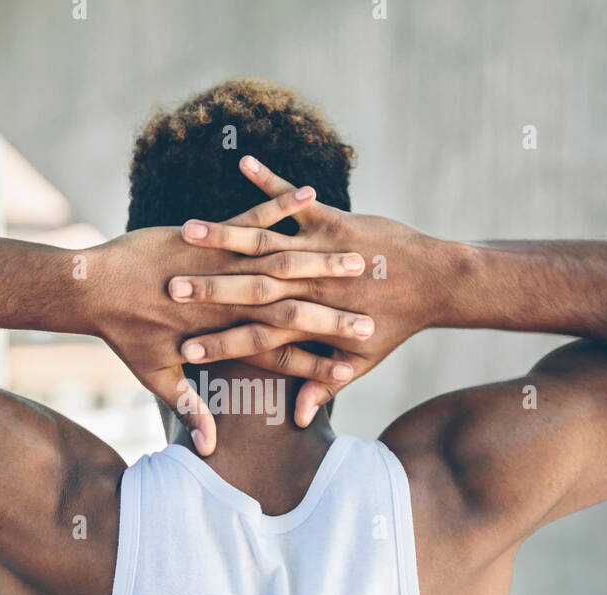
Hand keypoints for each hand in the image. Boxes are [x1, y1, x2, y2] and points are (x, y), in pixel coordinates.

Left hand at [89, 186, 377, 452]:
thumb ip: (189, 409)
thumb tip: (209, 450)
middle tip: (372, 317)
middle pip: (291, 311)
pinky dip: (278, 200)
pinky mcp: (206, 235)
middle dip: (334, 315)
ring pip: (277, 262)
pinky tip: (308, 191)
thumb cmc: (123, 333)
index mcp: (220, 336)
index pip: (277, 356)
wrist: (91, 289)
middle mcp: (227, 302)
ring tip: (357, 256)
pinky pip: (250, 215)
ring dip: (320, 258)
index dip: (313, 366)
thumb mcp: (157, 376)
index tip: (347, 373)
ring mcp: (217, 265)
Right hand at [170, 155, 438, 426]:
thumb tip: (302, 420)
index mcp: (309, 322)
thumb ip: (323, 384)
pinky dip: (270, 181)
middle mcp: (307, 285)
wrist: (437, 282)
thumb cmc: (395, 324)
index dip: (221, 347)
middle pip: (247, 290)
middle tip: (169, 293)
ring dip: (224, 235)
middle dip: (206, 291)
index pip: (256, 339)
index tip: (184, 352)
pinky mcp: (331, 220)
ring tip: (186, 231)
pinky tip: (244, 162)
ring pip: (263, 244)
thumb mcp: (360, 362)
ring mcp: (318, 249)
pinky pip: (292, 200)